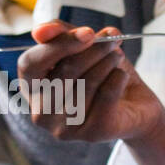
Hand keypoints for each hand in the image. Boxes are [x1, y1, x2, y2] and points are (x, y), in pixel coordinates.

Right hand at [18, 21, 164, 142]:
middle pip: (64, 72)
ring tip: (117, 54)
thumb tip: (41, 30)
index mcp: (31, 88)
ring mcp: (64, 128)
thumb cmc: (101, 73)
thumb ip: (60, 33)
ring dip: (107, 61)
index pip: (30, 64)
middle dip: (93, 50)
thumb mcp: (81, 47)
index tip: (87, 32)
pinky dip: (118, 78)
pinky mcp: (90, 134)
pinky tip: (121, 76)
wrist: (134, 107)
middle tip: (112, 39)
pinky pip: (106, 95)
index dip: (58, 45)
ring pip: (87, 83)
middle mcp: (40, 113)